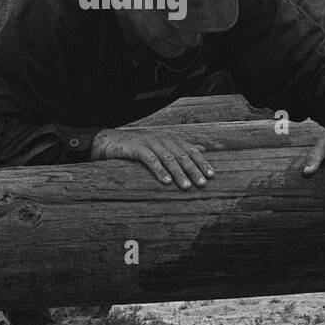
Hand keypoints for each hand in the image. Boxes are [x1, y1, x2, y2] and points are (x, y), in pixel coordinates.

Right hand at [91, 127, 213, 188]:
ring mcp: (150, 142)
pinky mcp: (138, 148)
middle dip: (193, 170)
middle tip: (202, 183)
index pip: (190, 150)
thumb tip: (202, 148)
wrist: (112, 141)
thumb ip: (182, 146)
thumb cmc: (140, 146)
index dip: (202, 162)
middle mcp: (163, 138)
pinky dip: (159, 170)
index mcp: (171, 138)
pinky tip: (166, 181)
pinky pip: (151, 160)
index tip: (212, 175)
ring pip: (168, 158)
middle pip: (182, 155)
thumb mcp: (162, 145)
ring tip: (186, 186)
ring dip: (179, 173)